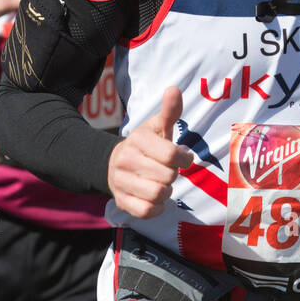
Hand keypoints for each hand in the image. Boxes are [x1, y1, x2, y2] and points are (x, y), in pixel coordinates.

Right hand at [107, 87, 192, 218]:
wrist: (115, 164)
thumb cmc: (146, 145)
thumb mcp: (157, 127)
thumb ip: (169, 111)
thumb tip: (174, 89)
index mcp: (137, 140)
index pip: (171, 155)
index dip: (183, 159)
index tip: (183, 158)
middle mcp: (126, 160)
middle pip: (167, 176)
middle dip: (173, 175)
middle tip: (167, 170)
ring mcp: (121, 182)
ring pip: (158, 195)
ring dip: (167, 192)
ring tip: (161, 183)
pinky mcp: (121, 202)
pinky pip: (146, 211)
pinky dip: (157, 208)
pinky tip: (156, 198)